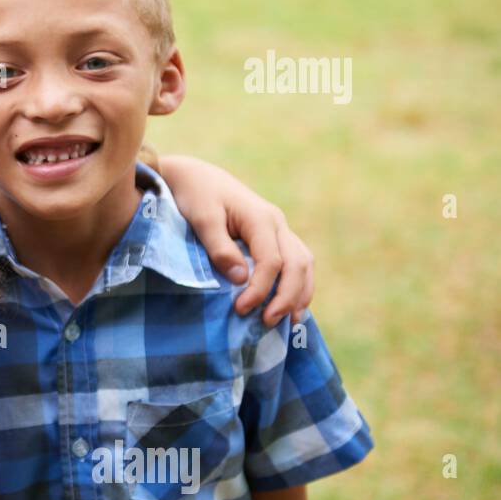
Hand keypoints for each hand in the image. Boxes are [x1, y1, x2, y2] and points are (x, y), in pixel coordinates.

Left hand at [161, 155, 315, 325]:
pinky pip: (297, 262)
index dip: (261, 288)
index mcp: (260, 218)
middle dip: (287, 297)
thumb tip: (241, 278)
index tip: (241, 309)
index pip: (272, 260)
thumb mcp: (202, 219)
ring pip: (304, 263)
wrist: (196, 177)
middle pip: (298, 264)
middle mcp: (277, 223)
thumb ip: (220, 248)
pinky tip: (289, 306)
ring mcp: (279, 230)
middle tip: (267, 322)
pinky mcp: (275, 237)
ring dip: (299, 293)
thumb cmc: (196, 196)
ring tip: (289, 322)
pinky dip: (297, 285)